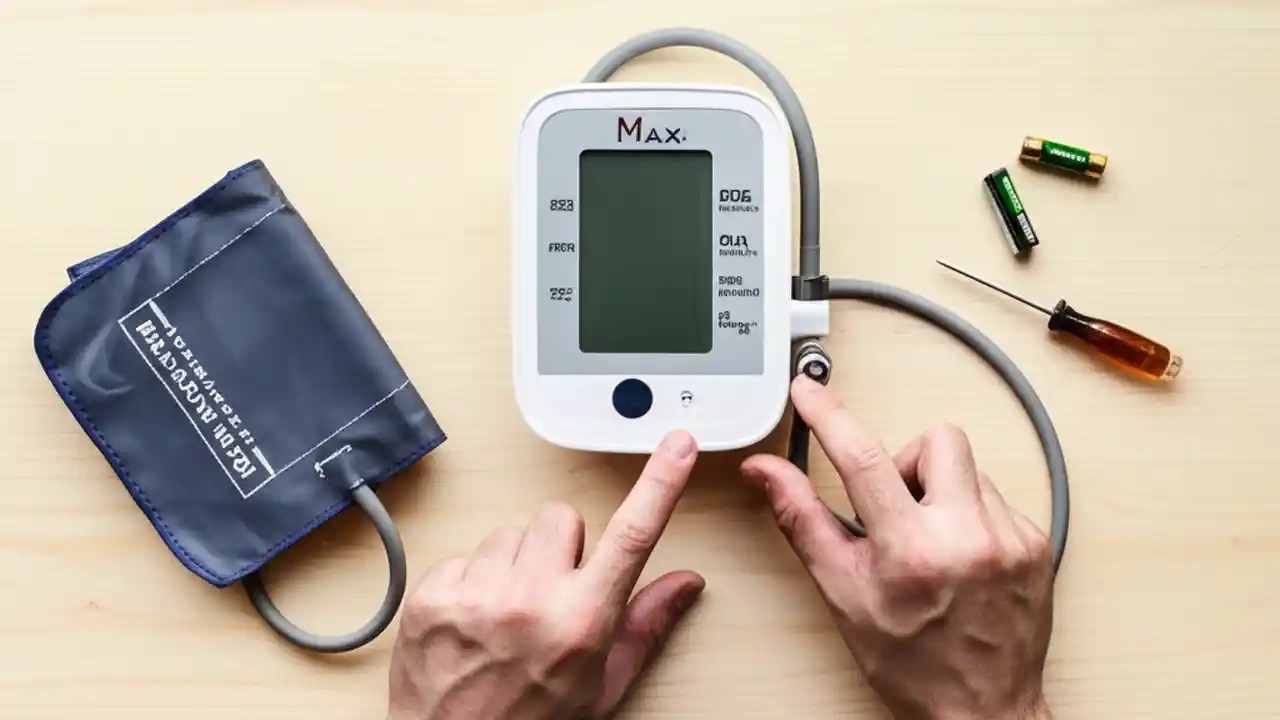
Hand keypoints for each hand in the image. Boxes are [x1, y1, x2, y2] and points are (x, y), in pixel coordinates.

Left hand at [387, 431, 703, 719]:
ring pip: (510, 533)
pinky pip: (464, 555)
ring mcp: (477, 594)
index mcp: (582, 622)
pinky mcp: (433, 595)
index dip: (661, 483)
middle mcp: (531, 600)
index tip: (679, 445)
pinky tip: (475, 620)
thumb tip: (685, 583)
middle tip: (553, 592)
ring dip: (514, 564)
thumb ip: (645, 626)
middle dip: (562, 546)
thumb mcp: (602, 688)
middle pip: (561, 518)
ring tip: (508, 614)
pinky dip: (471, 582)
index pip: (633, 535)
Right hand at [742, 377, 1053, 719]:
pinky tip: (959, 556)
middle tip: (894, 506)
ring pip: (969, 467)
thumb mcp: (844, 594)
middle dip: (907, 460)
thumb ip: (803, 521)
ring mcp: (1011, 538)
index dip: (829, 414)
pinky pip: (996, 496)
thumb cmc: (913, 666)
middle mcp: (969, 536)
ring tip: (928, 541)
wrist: (984, 713)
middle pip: (936, 439)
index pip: (863, 457)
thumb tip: (768, 473)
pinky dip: (970, 514)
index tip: (811, 390)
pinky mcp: (1037, 543)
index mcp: (912, 551)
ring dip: (940, 490)